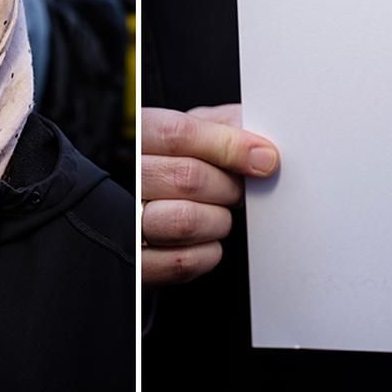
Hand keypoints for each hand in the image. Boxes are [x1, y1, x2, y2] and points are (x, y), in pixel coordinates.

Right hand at [142, 105, 278, 284]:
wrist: (150, 203)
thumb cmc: (177, 164)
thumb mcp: (198, 130)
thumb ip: (227, 127)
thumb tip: (262, 152)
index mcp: (141, 135)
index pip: (178, 134)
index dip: (228, 146)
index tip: (264, 159)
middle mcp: (128, 177)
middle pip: (187, 178)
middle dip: (228, 187)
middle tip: (237, 190)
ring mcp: (127, 221)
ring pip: (185, 221)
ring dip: (218, 220)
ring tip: (218, 214)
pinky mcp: (137, 264)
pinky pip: (181, 262)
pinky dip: (208, 252)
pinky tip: (206, 238)